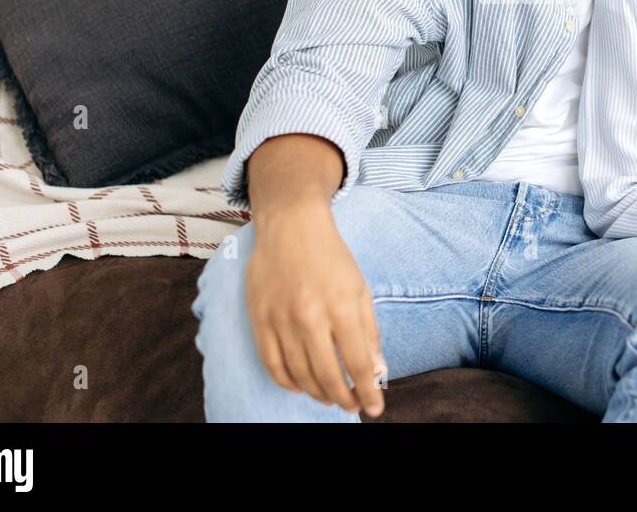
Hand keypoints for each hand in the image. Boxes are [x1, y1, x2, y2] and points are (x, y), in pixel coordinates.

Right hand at [246, 204, 386, 417]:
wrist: (291, 226)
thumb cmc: (331, 257)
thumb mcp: (360, 288)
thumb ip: (369, 330)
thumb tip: (377, 370)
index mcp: (341, 307)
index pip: (358, 363)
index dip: (368, 391)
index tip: (375, 409)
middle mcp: (310, 317)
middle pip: (328, 376)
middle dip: (344, 399)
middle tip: (352, 407)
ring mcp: (281, 319)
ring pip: (299, 375)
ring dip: (317, 393)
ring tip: (330, 397)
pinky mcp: (259, 319)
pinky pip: (272, 364)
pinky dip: (287, 382)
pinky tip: (300, 386)